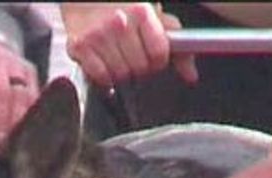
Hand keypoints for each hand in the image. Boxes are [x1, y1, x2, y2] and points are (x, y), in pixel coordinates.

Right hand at [61, 3, 197, 87]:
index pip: (159, 55)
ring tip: (116, 57)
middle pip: (140, 68)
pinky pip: (100, 77)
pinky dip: (104, 77)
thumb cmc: (120, 7)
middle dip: (139, 68)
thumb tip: (191, 75)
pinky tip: (104, 63)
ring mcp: (98, 35)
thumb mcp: (152, 17)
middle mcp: (120, 22)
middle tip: (131, 56)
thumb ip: (175, 44)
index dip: (157, 62)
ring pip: (121, 75)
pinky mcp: (80, 46)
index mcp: (142, 12)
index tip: (151, 58)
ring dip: (121, 73)